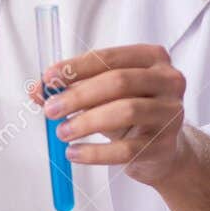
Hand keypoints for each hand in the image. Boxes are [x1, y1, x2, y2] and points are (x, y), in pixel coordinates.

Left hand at [27, 44, 191, 185]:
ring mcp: (170, 112)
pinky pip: (126, 149)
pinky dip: (95, 152)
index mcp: (151, 58)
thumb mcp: (103, 95)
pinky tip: (75, 153)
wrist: (162, 149)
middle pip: (118, 82)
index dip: (76, 67)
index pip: (108, 57)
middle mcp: (168, 80)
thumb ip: (72, 88)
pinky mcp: (165, 144)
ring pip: (125, 112)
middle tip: (51, 110)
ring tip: (62, 132)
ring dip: (86, 122)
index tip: (49, 79)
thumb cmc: (130, 113)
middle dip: (78, 96)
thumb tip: (38, 90)